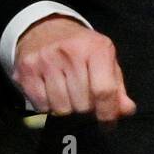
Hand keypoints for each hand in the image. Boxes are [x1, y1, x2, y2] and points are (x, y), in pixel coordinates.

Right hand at [13, 16, 136, 122]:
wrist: (46, 29)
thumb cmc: (82, 49)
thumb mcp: (105, 60)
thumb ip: (117, 87)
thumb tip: (127, 110)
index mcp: (97, 48)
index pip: (104, 90)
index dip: (108, 113)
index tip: (108, 125)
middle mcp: (71, 52)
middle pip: (82, 103)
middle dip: (86, 108)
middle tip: (84, 98)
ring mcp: (46, 60)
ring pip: (61, 108)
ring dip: (67, 108)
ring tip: (68, 93)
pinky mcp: (26, 70)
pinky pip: (41, 106)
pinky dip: (49, 106)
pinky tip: (51, 91)